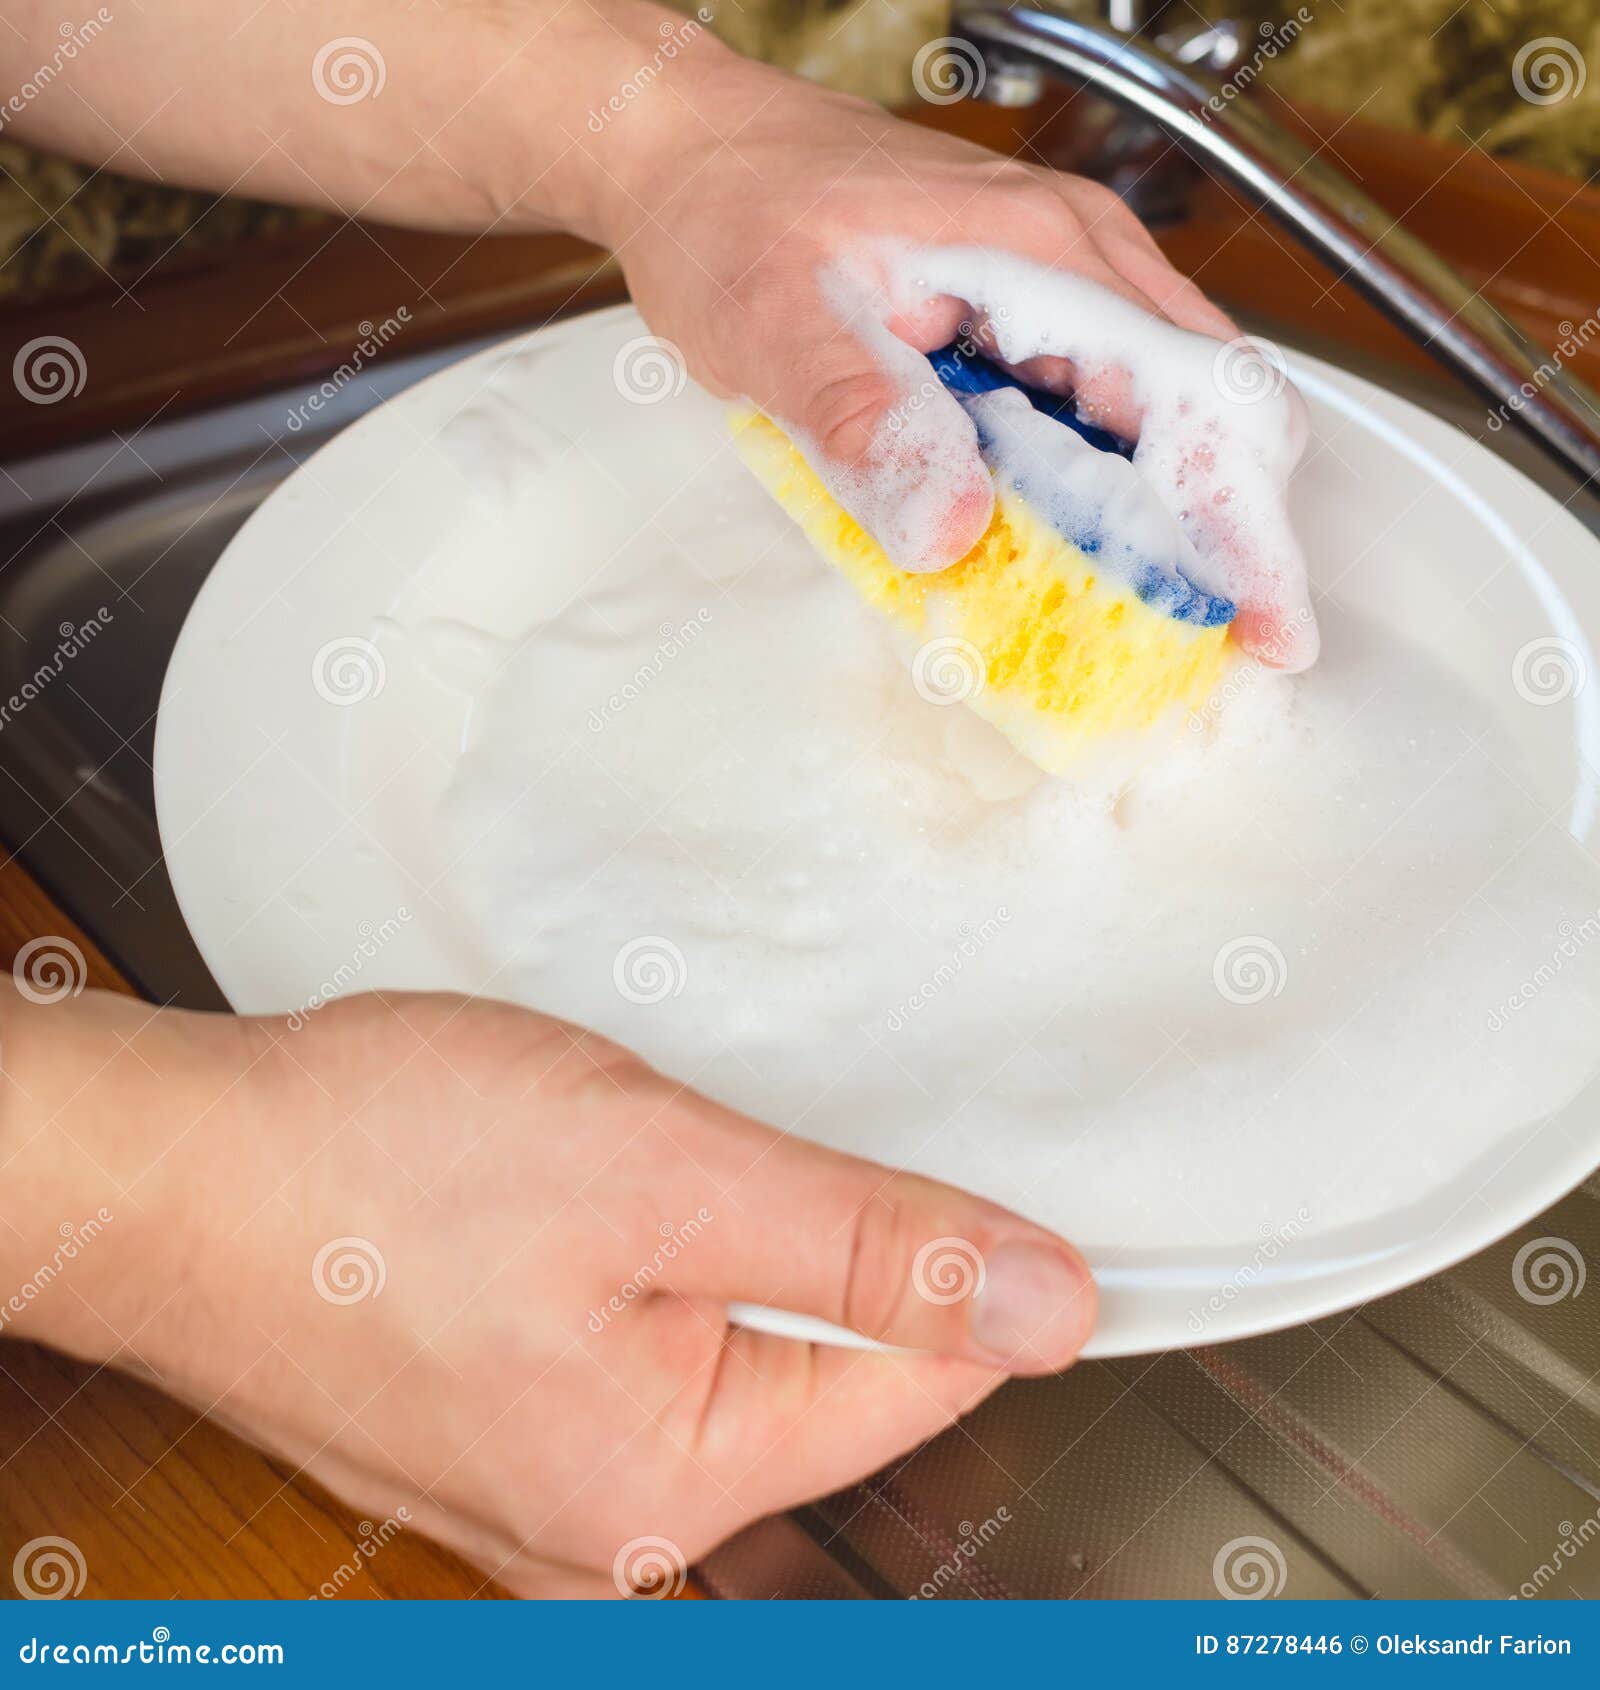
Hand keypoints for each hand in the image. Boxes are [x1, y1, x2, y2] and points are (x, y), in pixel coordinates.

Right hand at [3, 989, 1094, 1597]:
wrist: (175, 1162)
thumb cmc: (373, 1169)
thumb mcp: (667, 1177)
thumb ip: (869, 1248)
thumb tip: (1051, 1306)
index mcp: (669, 1489)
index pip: (920, 1382)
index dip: (972, 1263)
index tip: (980, 1171)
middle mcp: (614, 1518)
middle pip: (824, 1372)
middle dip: (823, 1241)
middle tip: (747, 1135)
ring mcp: (551, 1476)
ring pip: (731, 1343)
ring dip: (726, 1237)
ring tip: (640, 1157)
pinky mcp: (508, 1415)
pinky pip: (644, 1339)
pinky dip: (653, 1256)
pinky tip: (590, 1195)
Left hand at [605, 55, 1315, 670]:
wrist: (694, 157)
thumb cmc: (737, 216)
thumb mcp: (783, 327)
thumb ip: (868, 422)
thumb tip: (951, 529)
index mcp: (1049, 258)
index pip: (1199, 399)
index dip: (1244, 525)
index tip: (1268, 625)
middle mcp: (1083, 267)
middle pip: (1215, 415)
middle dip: (1230, 537)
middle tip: (1215, 643)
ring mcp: (1065, 291)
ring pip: (1169, 420)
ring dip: (1172, 523)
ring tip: (1151, 615)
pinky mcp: (1033, 321)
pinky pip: (1109, 413)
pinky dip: (1114, 491)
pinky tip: (1075, 547)